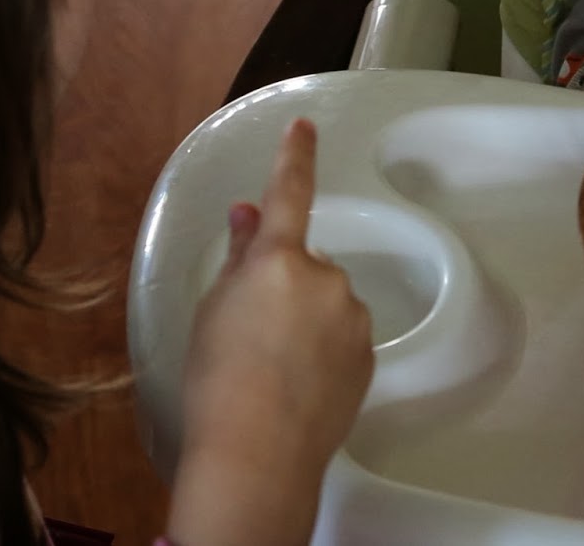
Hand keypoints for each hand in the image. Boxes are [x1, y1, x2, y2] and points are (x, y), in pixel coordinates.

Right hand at [167, 118, 374, 545]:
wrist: (257, 457)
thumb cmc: (218, 382)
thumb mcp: (214, 312)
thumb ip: (239, 258)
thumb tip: (249, 214)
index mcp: (280, 261)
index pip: (289, 194)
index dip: (295, 157)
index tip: (304, 126)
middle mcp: (326, 278)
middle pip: (305, 266)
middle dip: (284, 285)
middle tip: (250, 332)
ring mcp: (353, 316)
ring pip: (327, 302)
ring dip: (306, 319)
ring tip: (271, 368)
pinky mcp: (368, 353)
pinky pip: (342, 335)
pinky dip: (324, 349)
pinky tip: (298, 385)